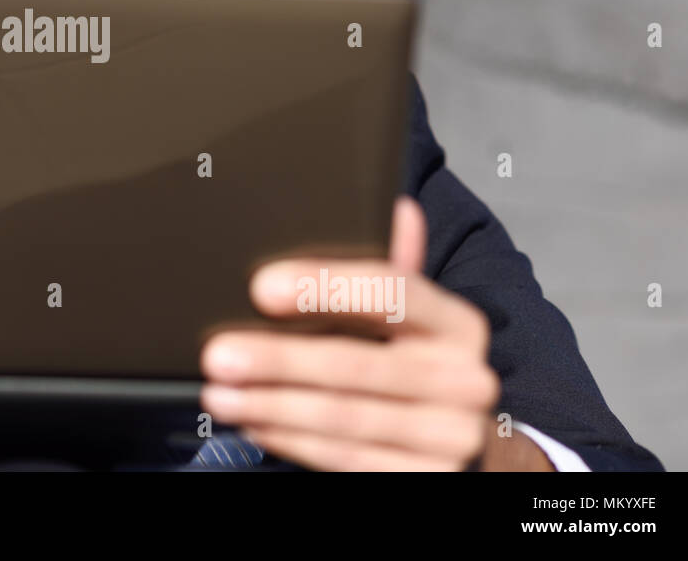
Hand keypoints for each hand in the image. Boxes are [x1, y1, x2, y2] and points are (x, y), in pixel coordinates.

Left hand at [199, 196, 515, 469]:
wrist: (469, 446)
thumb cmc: (418, 364)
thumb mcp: (411, 318)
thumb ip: (392, 270)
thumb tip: (395, 207)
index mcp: (458, 323)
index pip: (391, 292)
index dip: (323, 286)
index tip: (261, 285)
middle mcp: (466, 380)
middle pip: (356, 363)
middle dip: (277, 358)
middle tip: (218, 353)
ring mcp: (452, 436)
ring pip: (343, 417)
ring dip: (270, 405)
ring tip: (218, 392)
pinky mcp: (428, 479)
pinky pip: (346, 458)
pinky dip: (291, 440)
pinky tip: (254, 422)